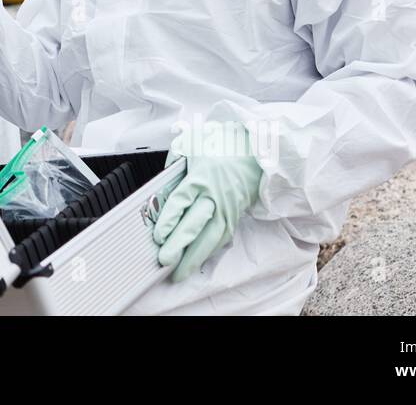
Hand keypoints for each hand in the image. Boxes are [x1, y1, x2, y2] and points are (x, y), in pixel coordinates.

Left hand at [153, 126, 263, 281]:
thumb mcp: (192, 142)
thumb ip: (173, 161)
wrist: (257, 150)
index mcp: (201, 177)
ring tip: (179, 273)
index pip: (181, 202)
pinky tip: (197, 262)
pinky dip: (208, 252)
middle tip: (164, 260)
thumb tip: (161, 179)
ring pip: (210, 238)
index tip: (158, 235)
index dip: (169, 220)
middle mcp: (214, 196)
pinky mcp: (234, 216)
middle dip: (179, 245)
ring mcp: (226, 209)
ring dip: (194, 258)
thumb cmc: (223, 144)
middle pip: (195, 225)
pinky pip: (221, 238)